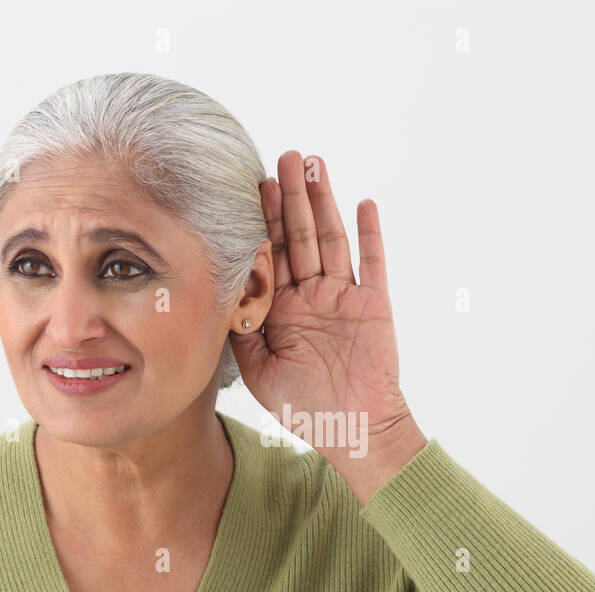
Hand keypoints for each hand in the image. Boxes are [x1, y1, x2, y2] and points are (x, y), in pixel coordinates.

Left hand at [229, 150, 423, 473]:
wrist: (353, 430)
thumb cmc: (304, 407)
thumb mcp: (257, 370)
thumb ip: (240, 331)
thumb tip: (220, 292)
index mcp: (281, 308)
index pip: (270, 254)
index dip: (262, 220)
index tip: (251, 184)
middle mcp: (311, 295)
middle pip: (299, 236)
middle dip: (291, 197)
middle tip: (283, 157)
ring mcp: (343, 297)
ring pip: (331, 239)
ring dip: (324, 202)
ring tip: (315, 165)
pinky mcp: (374, 305)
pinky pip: (372, 263)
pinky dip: (369, 234)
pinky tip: (363, 203)